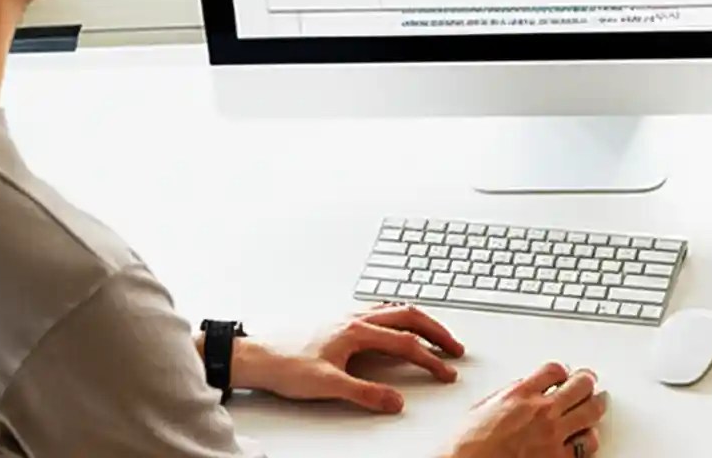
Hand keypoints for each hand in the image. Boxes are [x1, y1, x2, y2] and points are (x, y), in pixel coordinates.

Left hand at [235, 303, 465, 412]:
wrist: (256, 355)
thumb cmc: (285, 365)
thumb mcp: (328, 385)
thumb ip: (365, 393)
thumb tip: (395, 401)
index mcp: (357, 331)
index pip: (406, 343)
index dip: (430, 360)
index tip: (447, 372)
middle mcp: (355, 318)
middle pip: (408, 316)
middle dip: (436, 331)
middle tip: (454, 347)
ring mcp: (346, 317)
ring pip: (394, 309)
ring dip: (419, 320)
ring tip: (434, 332)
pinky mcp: (338, 321)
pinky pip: (378, 310)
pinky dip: (397, 316)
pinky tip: (394, 324)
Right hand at [445, 362, 607, 457]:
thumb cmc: (467, 447)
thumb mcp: (483, 408)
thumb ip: (508, 396)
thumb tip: (523, 390)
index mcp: (520, 394)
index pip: (554, 370)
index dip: (563, 371)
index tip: (565, 374)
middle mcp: (541, 412)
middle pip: (580, 386)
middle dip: (587, 382)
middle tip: (590, 382)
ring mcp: (553, 437)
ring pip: (591, 415)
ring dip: (594, 409)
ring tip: (596, 407)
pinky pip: (586, 447)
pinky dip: (587, 441)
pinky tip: (587, 438)